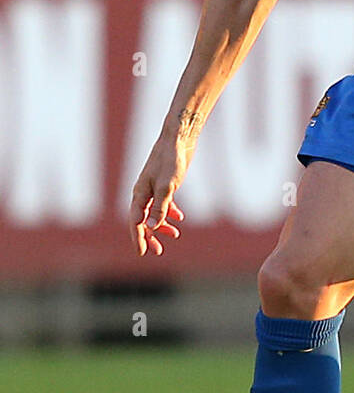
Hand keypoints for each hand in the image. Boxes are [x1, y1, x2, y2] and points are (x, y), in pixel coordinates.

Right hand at [129, 137, 188, 257]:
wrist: (177, 140)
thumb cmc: (171, 161)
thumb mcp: (167, 186)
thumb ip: (160, 207)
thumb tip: (151, 227)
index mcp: (139, 194)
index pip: (136, 222)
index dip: (138, 238)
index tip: (143, 253)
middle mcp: (143, 192)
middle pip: (143, 220)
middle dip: (149, 236)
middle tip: (158, 251)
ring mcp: (153, 188)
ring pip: (153, 213)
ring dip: (161, 225)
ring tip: (174, 235)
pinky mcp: (163, 184)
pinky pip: (162, 203)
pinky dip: (169, 212)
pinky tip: (179, 217)